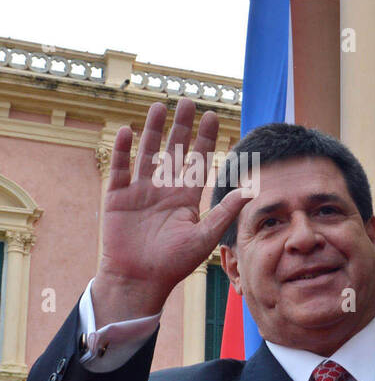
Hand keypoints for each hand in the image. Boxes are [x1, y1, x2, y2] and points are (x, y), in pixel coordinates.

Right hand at [93, 98, 248, 324]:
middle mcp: (164, 189)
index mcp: (186, 197)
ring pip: (148, 153)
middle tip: (188, 101)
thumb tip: (251, 191)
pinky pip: (120, 168)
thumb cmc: (174, 263)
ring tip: (159, 106)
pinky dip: (122, 150)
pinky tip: (126, 130)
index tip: (212, 116)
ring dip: (153, 131)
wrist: (140, 279)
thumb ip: (224, 212)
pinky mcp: (117, 197)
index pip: (198, 161)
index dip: (204, 139)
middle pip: (174, 151)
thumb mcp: (204, 237)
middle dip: (181, 127)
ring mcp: (140, 191)